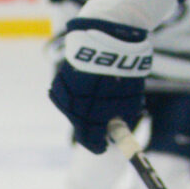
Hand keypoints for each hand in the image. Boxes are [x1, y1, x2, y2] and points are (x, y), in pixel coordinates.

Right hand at [49, 19, 150, 151]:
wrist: (104, 41)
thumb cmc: (122, 73)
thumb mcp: (130, 101)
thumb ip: (122, 121)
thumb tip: (116, 134)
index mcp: (91, 119)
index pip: (90, 142)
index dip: (98, 146)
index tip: (103, 146)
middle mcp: (73, 111)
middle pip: (81, 127)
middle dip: (93, 127)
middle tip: (104, 121)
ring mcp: (64, 97)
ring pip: (73, 112)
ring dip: (83, 110)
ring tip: (98, 96)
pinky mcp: (59, 83)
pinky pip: (66, 97)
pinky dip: (76, 96)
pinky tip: (87, 86)